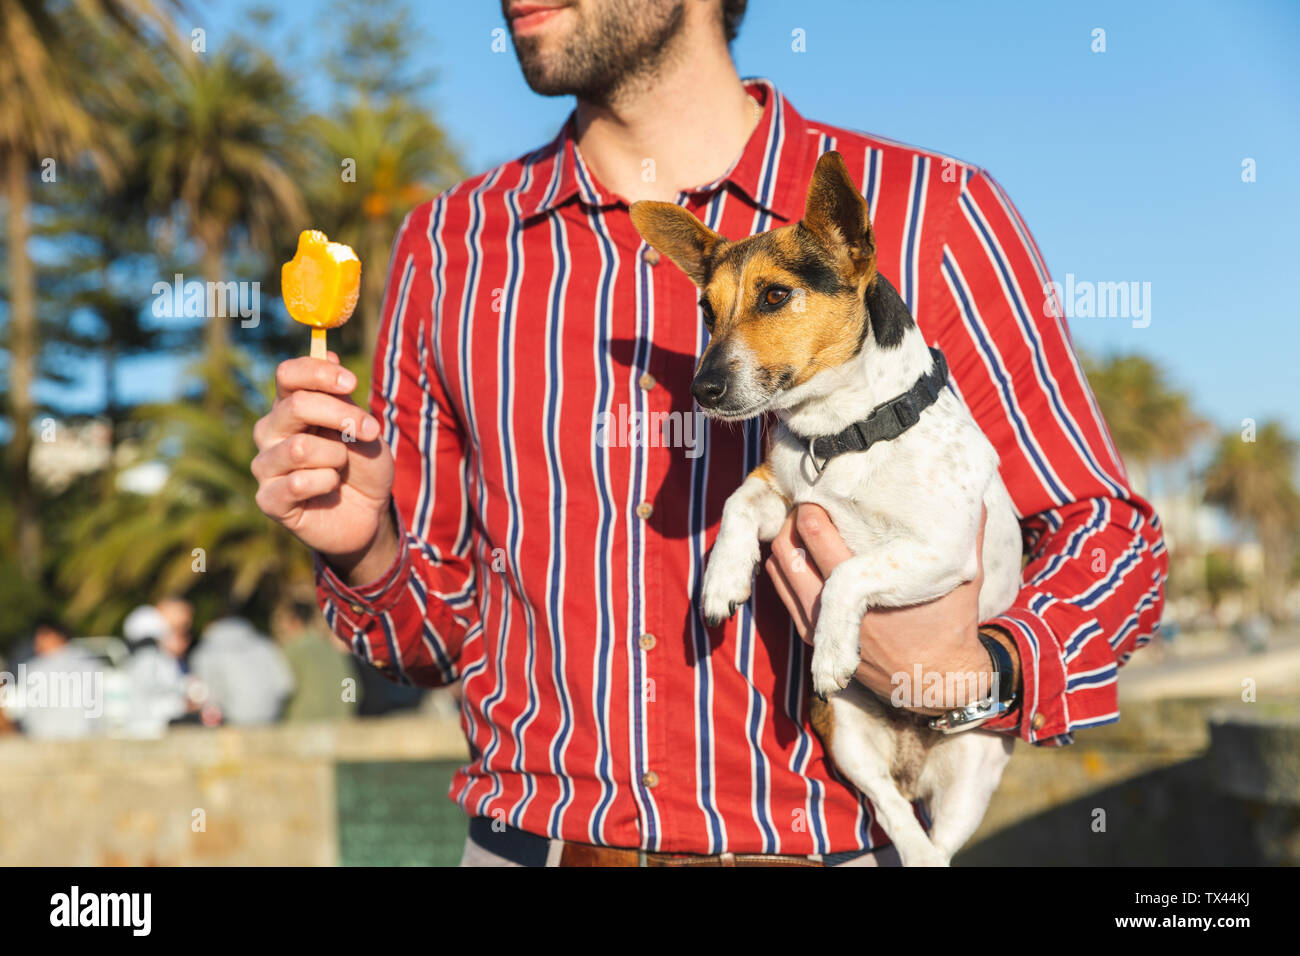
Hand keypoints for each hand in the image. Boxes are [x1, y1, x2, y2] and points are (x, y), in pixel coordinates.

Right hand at [252, 353, 397, 583]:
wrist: (370, 516)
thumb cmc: (364, 468)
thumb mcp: (364, 430)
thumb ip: (344, 398)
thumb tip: (328, 351)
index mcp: (290, 407)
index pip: (287, 375)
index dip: (318, 373)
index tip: (351, 382)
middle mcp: (271, 432)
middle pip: (294, 406)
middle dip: (341, 416)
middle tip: (370, 431)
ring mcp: (266, 466)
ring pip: (299, 448)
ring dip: (336, 457)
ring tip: (343, 468)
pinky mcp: (268, 500)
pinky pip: (295, 484)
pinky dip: (325, 484)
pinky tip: (330, 489)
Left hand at [765, 503, 990, 714]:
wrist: (935, 683)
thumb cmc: (950, 626)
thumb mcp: (963, 578)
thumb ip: (967, 533)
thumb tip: (975, 493)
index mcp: (866, 586)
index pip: (816, 534)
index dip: (813, 504)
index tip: (824, 488)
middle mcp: (833, 607)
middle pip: (789, 548)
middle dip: (793, 519)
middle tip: (808, 499)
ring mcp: (819, 625)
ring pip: (780, 570)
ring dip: (787, 542)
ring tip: (802, 522)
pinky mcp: (815, 638)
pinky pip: (783, 594)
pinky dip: (787, 568)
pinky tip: (802, 552)